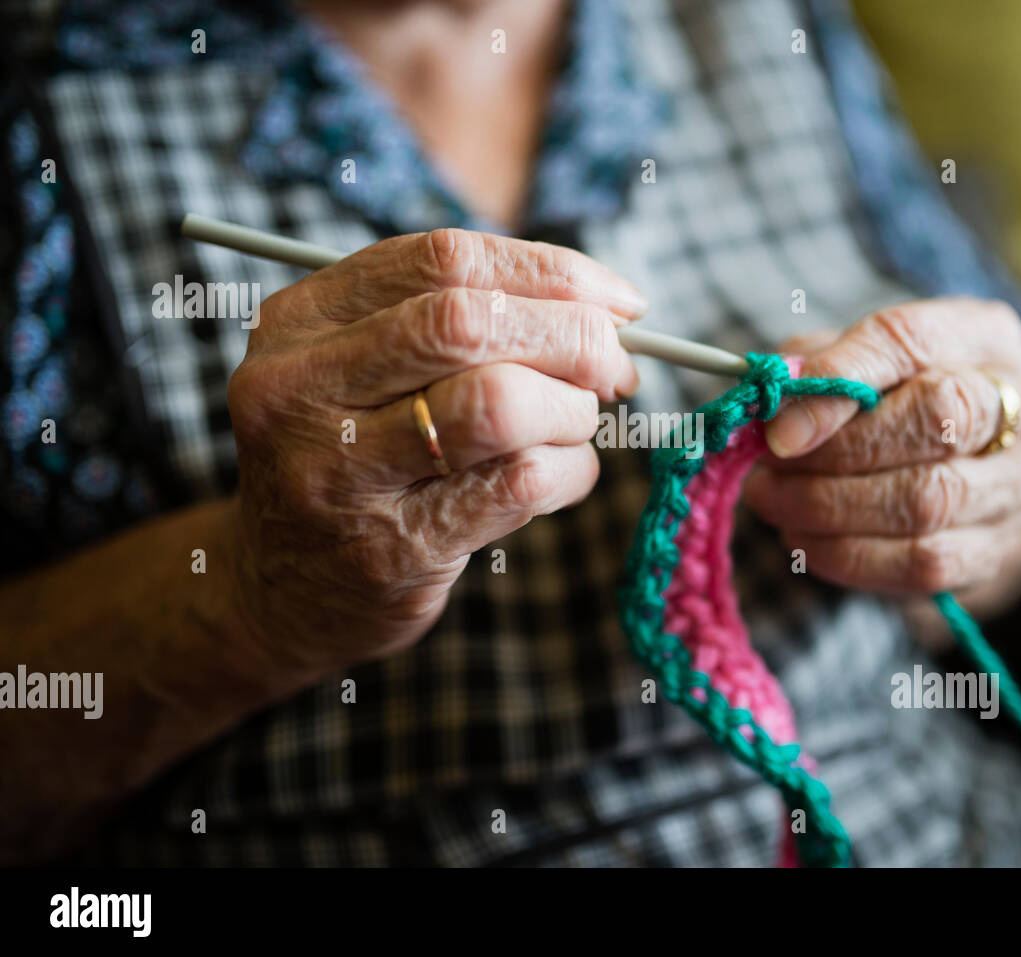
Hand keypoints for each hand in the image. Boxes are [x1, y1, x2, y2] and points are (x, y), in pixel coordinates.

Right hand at [226, 228, 644, 675]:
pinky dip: (569, 471)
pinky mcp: (391, 549)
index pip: (445, 259)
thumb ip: (460, 322)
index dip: (553, 272)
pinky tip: (563, 475)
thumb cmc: (355, 459)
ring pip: (499, 404)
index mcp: (299, 322)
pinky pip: (519, 485)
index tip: (620, 302)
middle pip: (470, 323)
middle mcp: (303, 389)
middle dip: (575, 337)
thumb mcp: (364, 370)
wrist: (278, 594)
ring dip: (572, 410)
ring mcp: (339, 475)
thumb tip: (607, 308)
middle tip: (616, 368)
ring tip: (576, 425)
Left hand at [742, 297, 1020, 595]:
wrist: (960, 468)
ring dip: (831, 509)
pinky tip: (806, 540)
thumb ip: (813, 368)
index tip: (778, 428)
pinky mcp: (1001, 546)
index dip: (838, 382)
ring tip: (775, 503)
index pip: (910, 340)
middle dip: (834, 452)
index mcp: (982, 334)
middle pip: (937, 418)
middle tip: (768, 469)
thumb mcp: (851, 361)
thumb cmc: (895, 399)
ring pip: (927, 499)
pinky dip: (850, 556)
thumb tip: (773, 405)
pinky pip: (925, 562)